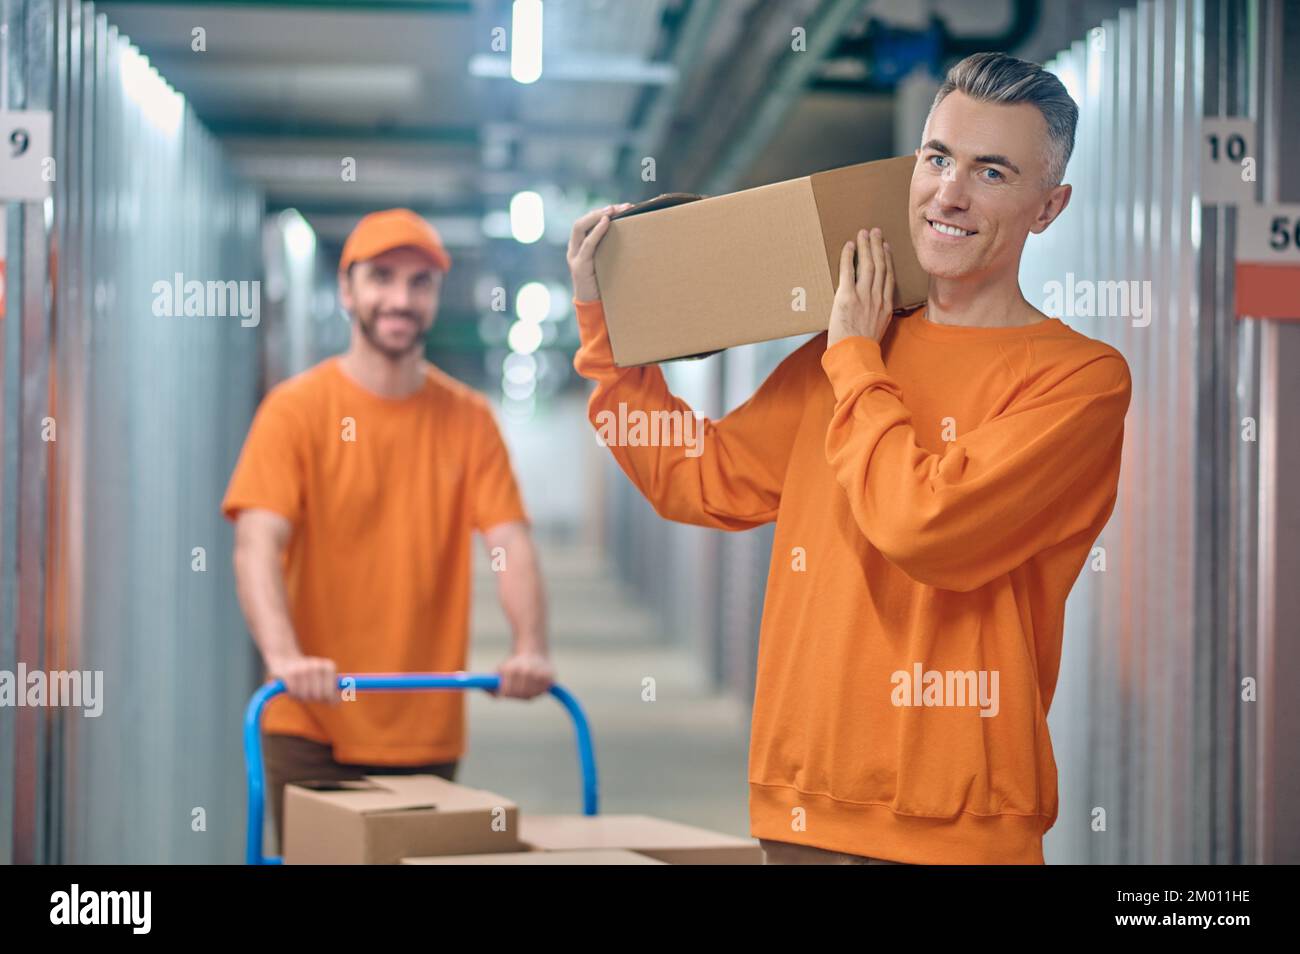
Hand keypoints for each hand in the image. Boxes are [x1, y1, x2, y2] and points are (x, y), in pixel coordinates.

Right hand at [268, 653, 338, 703]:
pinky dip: (293, 693)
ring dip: (302, 696)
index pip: (330, 693)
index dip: (326, 699)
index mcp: (329, 667)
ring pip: (305, 696)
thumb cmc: (309, 675)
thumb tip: (336, 704)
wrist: (286, 660)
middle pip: (318, 696)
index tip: (323, 696)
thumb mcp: (324, 679)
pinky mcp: (290, 674)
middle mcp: (317, 666)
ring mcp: (303, 669)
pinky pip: (294, 693)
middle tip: (310, 690)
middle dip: (313, 697)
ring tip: (300, 687)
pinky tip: (292, 685)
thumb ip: (332, 691)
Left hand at [493, 650, 554, 699]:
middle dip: (515, 693)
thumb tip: (488, 692)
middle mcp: (526, 671)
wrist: (533, 651)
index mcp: (512, 670)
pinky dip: (537, 690)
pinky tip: (534, 683)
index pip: (506, 692)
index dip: (505, 692)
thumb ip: (489, 683)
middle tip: (515, 687)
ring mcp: (538, 675)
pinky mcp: (550, 677)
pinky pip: (541, 692)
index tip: (505, 689)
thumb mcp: (500, 670)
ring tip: (525, 684)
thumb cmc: (514, 664)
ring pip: (530, 695)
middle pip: (518, 694)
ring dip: (527, 692)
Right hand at [567, 203, 633, 301]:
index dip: (599, 213)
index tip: (618, 207)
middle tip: (618, 207)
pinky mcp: (580, 266)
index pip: (585, 223)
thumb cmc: (604, 284)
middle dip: (598, 211)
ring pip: (580, 228)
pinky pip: (587, 244)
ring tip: (613, 210)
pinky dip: (597, 231)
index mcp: (579, 248)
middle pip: (580, 222)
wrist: (594, 306)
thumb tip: (632, 234)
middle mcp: (574, 250)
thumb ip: (610, 249)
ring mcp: (575, 257)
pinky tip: (606, 222)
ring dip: (597, 216)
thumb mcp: (606, 263)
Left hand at [827, 227, 895, 347]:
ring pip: (868, 264)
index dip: (888, 259)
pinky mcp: (847, 297)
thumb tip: (873, 311)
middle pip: (881, 265)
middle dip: (878, 246)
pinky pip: (848, 271)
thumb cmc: (863, 348)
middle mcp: (877, 298)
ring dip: (866, 246)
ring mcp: (863, 296)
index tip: (886, 247)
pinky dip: (849, 257)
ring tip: (864, 233)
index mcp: (886, 306)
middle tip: (875, 232)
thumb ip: (877, 316)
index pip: (889, 276)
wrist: (855, 356)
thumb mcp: (878, 330)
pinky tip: (848, 246)